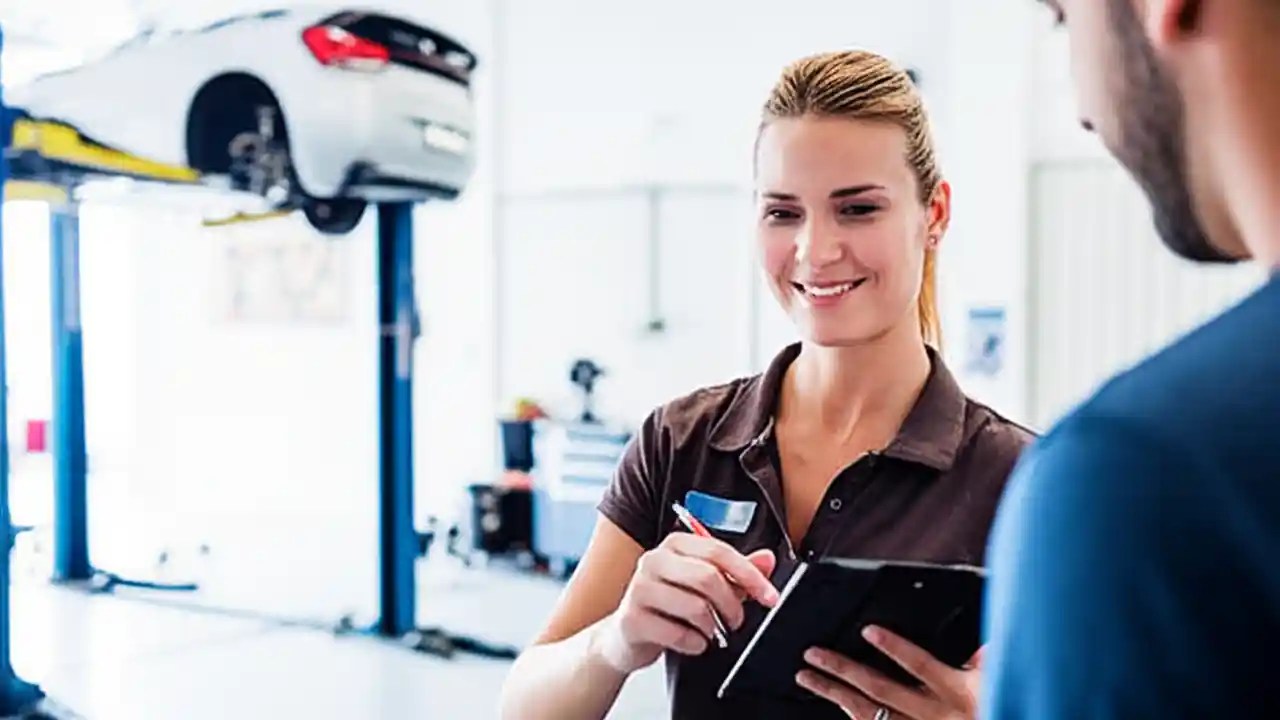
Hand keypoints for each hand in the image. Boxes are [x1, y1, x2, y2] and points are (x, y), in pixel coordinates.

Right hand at [593, 533, 778, 673]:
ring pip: (696, 607)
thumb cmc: (668, 605)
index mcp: (674, 545)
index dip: (750, 575)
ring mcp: (639, 589)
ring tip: (711, 631)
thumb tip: (767, 559)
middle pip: (708, 578)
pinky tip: (693, 642)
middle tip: (736, 620)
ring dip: (713, 627)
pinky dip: (695, 644)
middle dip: (731, 605)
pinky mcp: (632, 619)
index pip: (719, 551)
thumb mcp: (704, 584)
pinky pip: (678, 634)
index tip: (770, 596)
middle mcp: (653, 560)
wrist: (625, 634)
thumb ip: (736, 572)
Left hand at [796, 626, 981, 719]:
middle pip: (880, 690)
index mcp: (957, 693)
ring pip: (866, 714)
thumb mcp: (1000, 682)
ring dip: (834, 693)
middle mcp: (933, 716)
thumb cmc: (997, 705)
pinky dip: (849, 715)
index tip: (868, 630)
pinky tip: (831, 703)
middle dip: (844, 670)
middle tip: (814, 653)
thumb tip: (980, 639)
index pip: (921, 667)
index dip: (895, 649)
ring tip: (807, 676)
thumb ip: (987, 659)